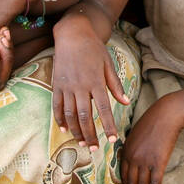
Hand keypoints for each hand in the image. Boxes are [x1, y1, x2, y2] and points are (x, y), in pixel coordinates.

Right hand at [52, 18, 130, 145]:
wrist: (72, 34)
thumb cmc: (93, 49)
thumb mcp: (108, 64)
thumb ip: (116, 85)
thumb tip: (126, 102)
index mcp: (96, 82)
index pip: (104, 109)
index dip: (108, 125)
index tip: (112, 139)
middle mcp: (80, 86)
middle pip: (85, 117)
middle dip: (90, 135)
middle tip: (95, 149)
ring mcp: (66, 86)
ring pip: (70, 115)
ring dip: (76, 131)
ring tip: (82, 143)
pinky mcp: (56, 85)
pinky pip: (57, 106)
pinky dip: (60, 119)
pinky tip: (64, 129)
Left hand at [120, 96, 183, 183]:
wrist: (166, 115)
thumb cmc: (153, 122)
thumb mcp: (136, 134)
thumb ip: (133, 149)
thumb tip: (134, 161)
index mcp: (126, 150)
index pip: (123, 174)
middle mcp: (133, 158)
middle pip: (131, 182)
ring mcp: (145, 161)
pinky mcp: (158, 162)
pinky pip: (156, 182)